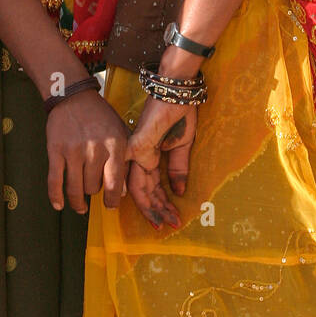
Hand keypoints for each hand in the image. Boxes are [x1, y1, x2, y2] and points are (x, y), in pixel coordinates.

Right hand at [46, 89, 128, 214]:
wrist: (73, 96)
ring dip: (77, 200)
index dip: (112, 200)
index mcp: (115, 145)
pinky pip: (54, 181)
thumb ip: (124, 161)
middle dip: (93, 190)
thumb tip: (124, 193)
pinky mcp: (55, 150)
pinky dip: (56, 197)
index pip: (115, 183)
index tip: (110, 205)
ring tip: (80, 204)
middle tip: (92, 186)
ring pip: (75, 189)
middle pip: (93, 187)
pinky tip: (59, 205)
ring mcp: (73, 150)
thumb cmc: (101, 117)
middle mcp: (95, 149)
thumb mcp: (120, 133)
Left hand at [126, 96, 198, 228]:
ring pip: (138, 187)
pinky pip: (132, 172)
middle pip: (145, 191)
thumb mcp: (183, 144)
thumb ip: (179, 168)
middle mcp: (142, 158)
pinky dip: (138, 191)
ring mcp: (137, 153)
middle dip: (158, 210)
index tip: (173, 219)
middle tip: (170, 225)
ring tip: (163, 221)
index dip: (163, 203)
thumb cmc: (179, 113)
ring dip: (151, 206)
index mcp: (152, 157)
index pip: (154, 186)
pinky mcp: (137, 146)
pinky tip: (146, 205)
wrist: (175, 91)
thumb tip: (179, 191)